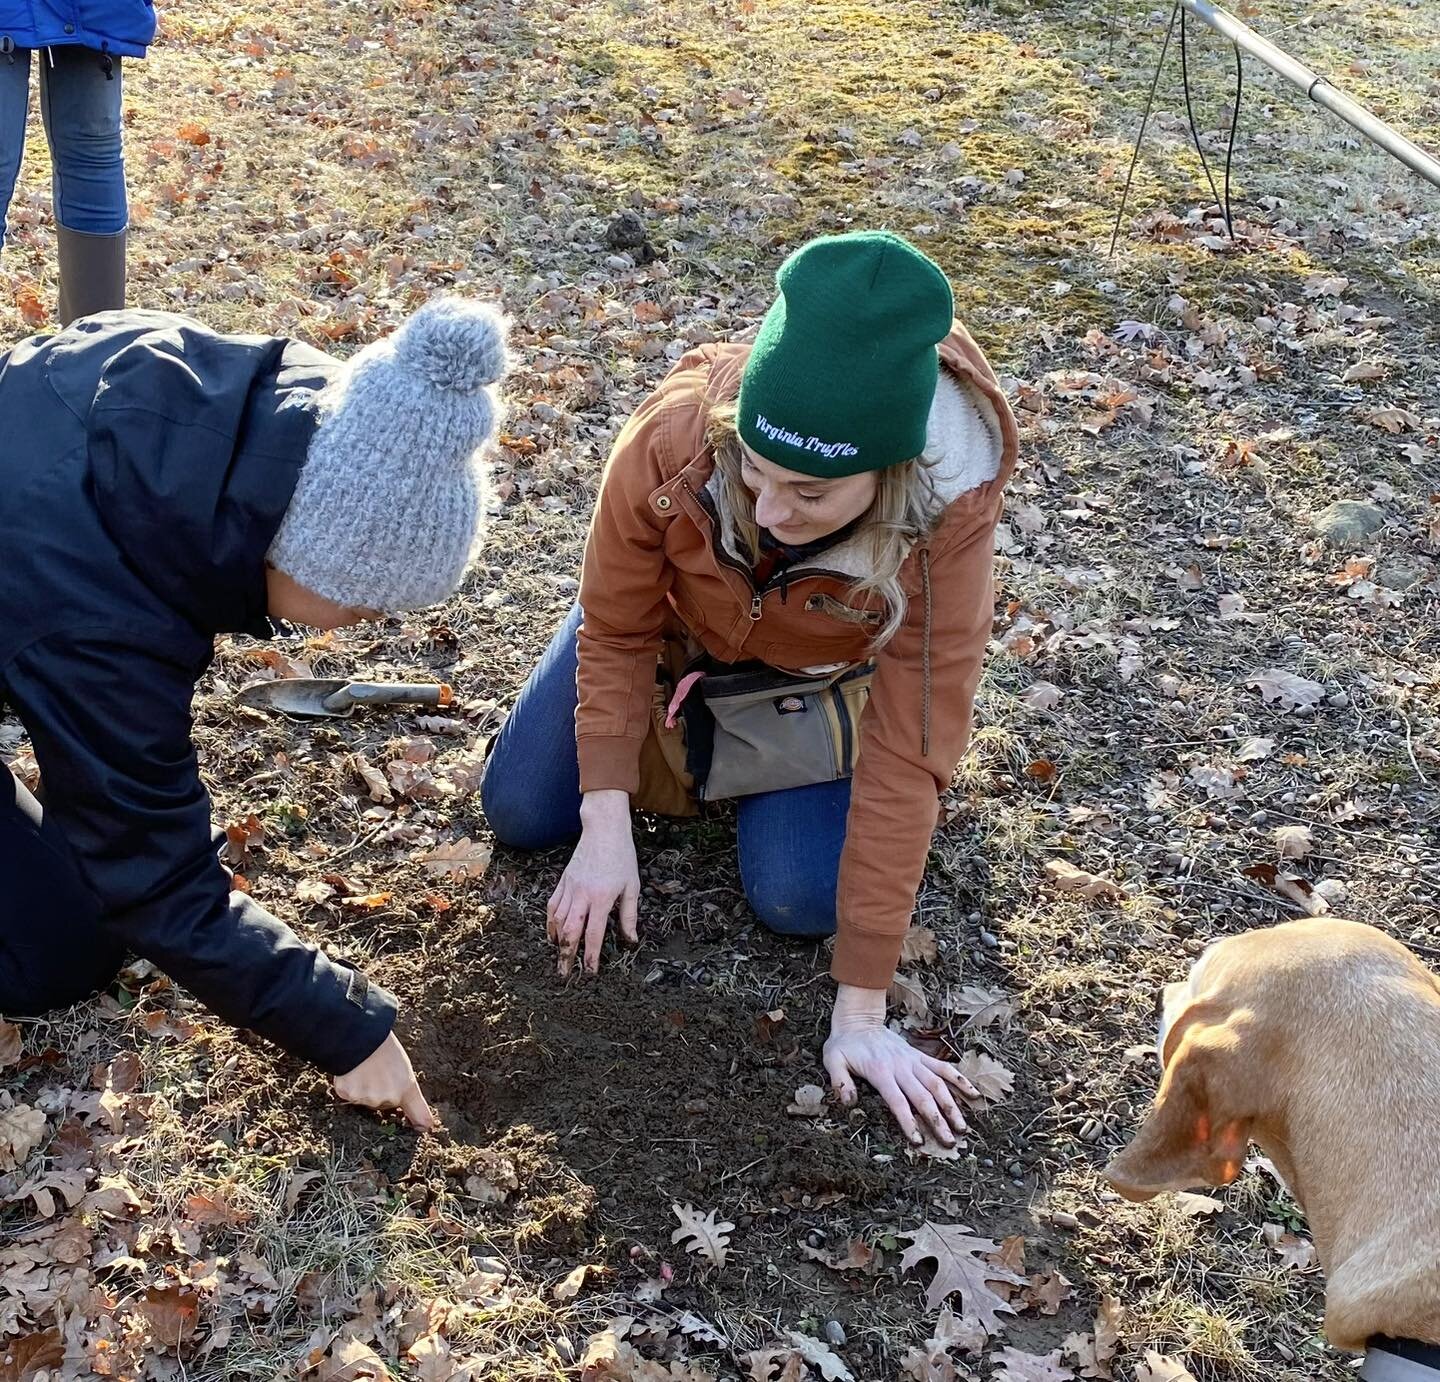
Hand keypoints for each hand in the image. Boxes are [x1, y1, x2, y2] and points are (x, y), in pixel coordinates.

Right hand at [333, 1032, 435, 1130]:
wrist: (359, 1035)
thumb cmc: (384, 1047)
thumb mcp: (404, 1067)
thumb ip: (408, 1091)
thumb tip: (418, 1115)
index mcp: (406, 1088)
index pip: (418, 1113)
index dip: (421, 1123)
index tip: (423, 1128)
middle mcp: (387, 1098)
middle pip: (385, 1105)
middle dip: (383, 1093)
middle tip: (380, 1072)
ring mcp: (366, 1099)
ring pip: (366, 1101)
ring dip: (365, 1089)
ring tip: (366, 1069)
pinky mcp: (347, 1095)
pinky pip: (349, 1096)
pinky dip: (350, 1086)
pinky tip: (353, 1071)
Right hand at [547, 790, 639, 975]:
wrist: (603, 830)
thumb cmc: (622, 857)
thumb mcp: (632, 886)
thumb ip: (629, 915)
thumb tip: (630, 939)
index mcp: (601, 898)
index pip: (593, 934)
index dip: (591, 956)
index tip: (590, 972)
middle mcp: (582, 895)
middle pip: (569, 932)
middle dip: (566, 956)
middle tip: (564, 974)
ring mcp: (569, 888)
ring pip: (557, 921)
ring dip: (557, 941)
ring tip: (559, 956)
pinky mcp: (562, 881)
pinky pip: (552, 906)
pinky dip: (550, 923)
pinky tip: (553, 933)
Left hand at [823, 984, 974, 1146]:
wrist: (859, 1019)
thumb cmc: (844, 1043)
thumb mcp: (832, 1060)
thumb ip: (839, 1081)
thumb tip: (849, 1104)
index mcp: (880, 1072)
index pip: (897, 1101)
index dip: (908, 1121)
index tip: (918, 1141)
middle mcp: (901, 1067)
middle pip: (923, 1097)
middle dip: (938, 1121)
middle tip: (950, 1142)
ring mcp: (913, 1061)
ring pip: (937, 1084)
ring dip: (952, 1105)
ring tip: (964, 1126)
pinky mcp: (919, 1056)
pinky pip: (942, 1067)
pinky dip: (959, 1079)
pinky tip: (973, 1093)